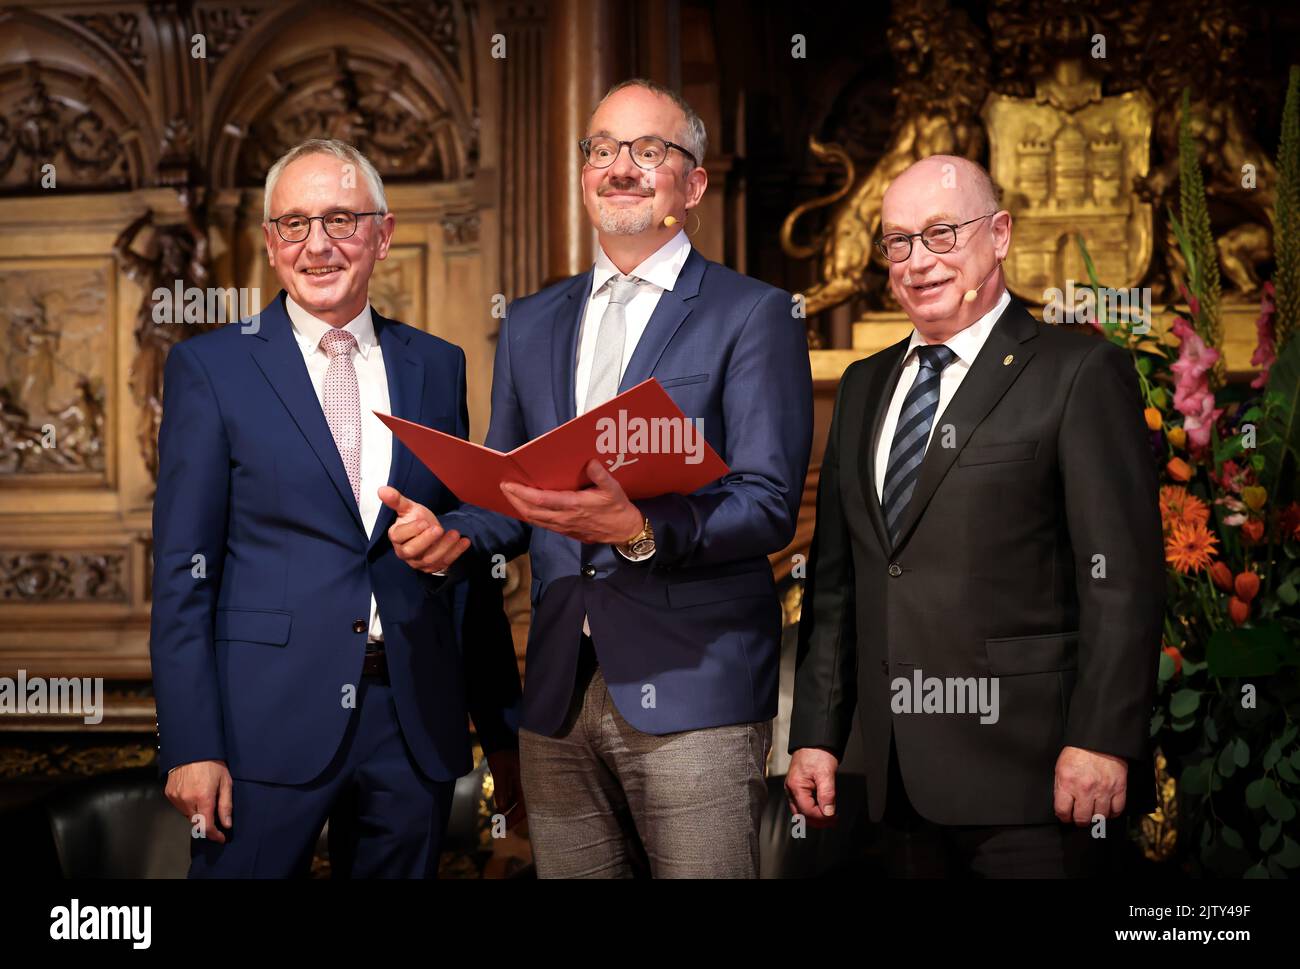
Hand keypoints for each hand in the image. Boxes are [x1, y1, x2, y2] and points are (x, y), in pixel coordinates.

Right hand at [165, 759, 232, 843]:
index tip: (221, 838)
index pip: (206, 826)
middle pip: (196, 823)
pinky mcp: (169, 794)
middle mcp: (187, 800)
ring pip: (188, 815)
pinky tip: (194, 793)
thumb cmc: (212, 763)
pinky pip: (180, 807)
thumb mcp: (225, 782)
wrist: (192, 749)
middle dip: (207, 823)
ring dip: (197, 813)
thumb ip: (226, 805)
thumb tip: (227, 824)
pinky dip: (188, 805)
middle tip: (215, 815)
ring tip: (204, 798)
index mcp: (203, 798)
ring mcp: (176, 797)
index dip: (214, 835)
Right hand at [380, 486, 469, 573]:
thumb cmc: (417, 520)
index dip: (411, 530)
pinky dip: (456, 553)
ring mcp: (419, 562)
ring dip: (444, 547)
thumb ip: (397, 500)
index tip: (424, 522)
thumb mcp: (408, 508)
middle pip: (412, 551)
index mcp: (396, 537)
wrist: (430, 534)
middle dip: (427, 540)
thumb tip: (382, 489)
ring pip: (430, 559)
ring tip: (455, 533)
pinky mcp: (433, 567)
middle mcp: (405, 552)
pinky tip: (464, 542)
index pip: (399, 537)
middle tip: (439, 528)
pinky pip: (444, 563)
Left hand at [485, 749, 526, 832]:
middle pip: (524, 806)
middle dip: (513, 817)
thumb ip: (502, 789)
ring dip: (511, 809)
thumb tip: (502, 807)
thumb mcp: (500, 771)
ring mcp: (525, 781)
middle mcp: (530, 783)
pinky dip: (510, 800)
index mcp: (529, 782)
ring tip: (500, 819)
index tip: (504, 828)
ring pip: (520, 800)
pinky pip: (517, 793)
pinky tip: (502, 807)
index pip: (524, 806)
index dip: (514, 819)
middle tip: (501, 828)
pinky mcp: (520, 778)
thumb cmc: (501, 754)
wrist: (501, 739)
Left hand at [499, 459, 642, 543]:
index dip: (523, 493)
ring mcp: (564, 527)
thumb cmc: (617, 508)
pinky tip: (525, 508)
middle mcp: (565, 518)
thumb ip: (601, 475)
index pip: (542, 500)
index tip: (510, 484)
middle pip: (532, 512)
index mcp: (575, 505)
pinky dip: (530, 515)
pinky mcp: (565, 532)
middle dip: (515, 500)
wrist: (624, 531)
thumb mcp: (613, 488)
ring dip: (520, 508)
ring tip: (511, 496)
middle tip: (504, 487)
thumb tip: (590, 462)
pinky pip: (542, 524)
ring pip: (535, 520)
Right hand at [785, 747, 839, 827]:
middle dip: (817, 821)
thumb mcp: (826, 774)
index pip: (807, 811)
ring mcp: (793, 787)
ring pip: (800, 810)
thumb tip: (828, 812)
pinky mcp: (797, 785)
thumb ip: (827, 795)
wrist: (815, 740)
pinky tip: (821, 809)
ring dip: (814, 816)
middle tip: (832, 822)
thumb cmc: (817, 752)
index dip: (821, 817)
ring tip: (829, 818)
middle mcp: (791, 789)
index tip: (834, 818)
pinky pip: (802, 803)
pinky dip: (811, 809)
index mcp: (796, 786)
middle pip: (802, 813)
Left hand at [1054, 745, 1127, 824]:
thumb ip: (1061, 788)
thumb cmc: (1078, 752)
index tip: (1066, 816)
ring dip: (1095, 818)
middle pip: (1082, 818)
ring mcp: (1103, 790)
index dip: (1063, 816)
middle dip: (1079, 820)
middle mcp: (1085, 788)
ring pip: (1100, 817)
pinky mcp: (1119, 788)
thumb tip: (1062, 806)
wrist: (1099, 740)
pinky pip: (1117, 810)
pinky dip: (1112, 813)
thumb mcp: (1061, 767)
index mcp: (1068, 782)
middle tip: (1079, 817)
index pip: (1063, 811)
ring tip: (1092, 813)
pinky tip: (1106, 810)